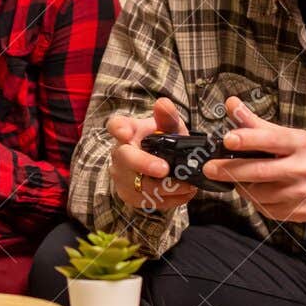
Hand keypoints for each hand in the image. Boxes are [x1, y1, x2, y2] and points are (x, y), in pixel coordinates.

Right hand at [108, 97, 198, 212]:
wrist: (156, 166)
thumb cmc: (162, 141)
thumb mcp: (168, 127)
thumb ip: (167, 116)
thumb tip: (163, 103)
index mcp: (128, 131)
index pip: (116, 126)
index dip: (119, 129)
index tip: (125, 132)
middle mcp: (120, 155)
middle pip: (126, 159)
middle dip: (145, 164)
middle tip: (164, 169)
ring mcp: (123, 177)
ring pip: (140, 186)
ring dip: (166, 187)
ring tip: (188, 184)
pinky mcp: (131, 196)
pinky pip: (150, 201)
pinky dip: (171, 199)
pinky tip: (186, 193)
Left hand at [201, 96, 305, 222]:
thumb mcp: (287, 134)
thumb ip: (255, 123)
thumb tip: (231, 103)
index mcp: (298, 144)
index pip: (270, 140)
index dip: (248, 139)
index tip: (228, 139)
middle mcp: (301, 168)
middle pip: (259, 171)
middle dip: (230, 170)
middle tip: (210, 168)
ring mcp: (302, 193)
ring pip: (259, 193)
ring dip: (242, 186)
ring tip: (239, 178)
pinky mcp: (300, 212)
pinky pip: (267, 209)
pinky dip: (256, 201)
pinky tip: (257, 191)